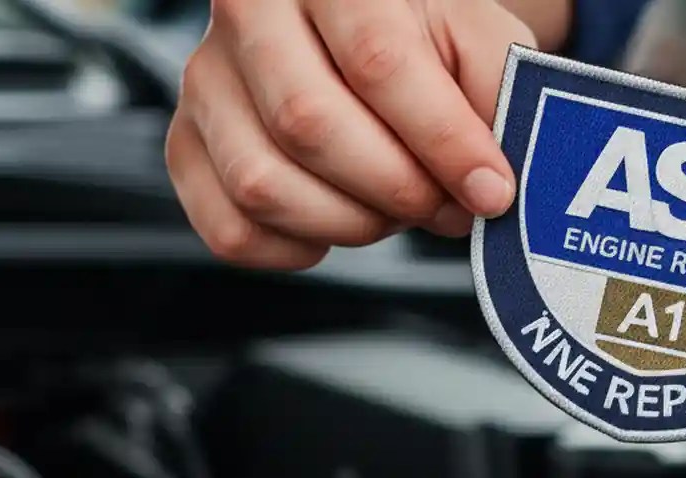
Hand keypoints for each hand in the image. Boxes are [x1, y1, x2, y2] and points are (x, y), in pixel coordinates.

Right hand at [166, 0, 562, 269]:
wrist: (366, 30)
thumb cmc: (422, 35)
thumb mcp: (477, 37)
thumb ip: (497, 90)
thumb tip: (494, 178)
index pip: (377, 61)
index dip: (442, 141)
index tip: (491, 190)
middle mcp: (249, 16)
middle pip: (308, 125)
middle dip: (398, 188)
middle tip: (448, 206)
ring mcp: (206, 83)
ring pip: (262, 184)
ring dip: (351, 222)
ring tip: (398, 207)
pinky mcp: (188, 146)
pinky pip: (231, 229)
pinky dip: (298, 247)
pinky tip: (340, 219)